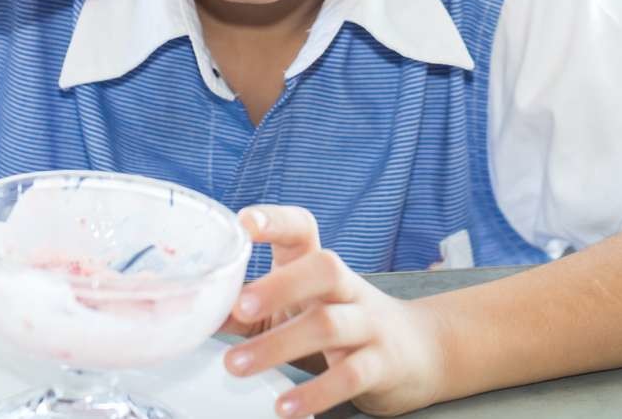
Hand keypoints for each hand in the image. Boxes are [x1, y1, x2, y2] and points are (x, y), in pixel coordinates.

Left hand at [220, 206, 448, 416]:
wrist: (422, 351)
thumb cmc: (344, 323)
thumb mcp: (301, 307)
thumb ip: (252, 311)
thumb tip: (199, 313)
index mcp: (321, 267)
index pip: (303, 228)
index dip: (276, 220)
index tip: (243, 223)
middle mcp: (348, 288)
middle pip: (324, 269)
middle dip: (281, 284)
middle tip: (240, 306)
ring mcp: (369, 324)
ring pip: (329, 325)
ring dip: (279, 345)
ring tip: (237, 366)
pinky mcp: (383, 364)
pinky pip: (351, 376)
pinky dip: (316, 392)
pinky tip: (284, 407)